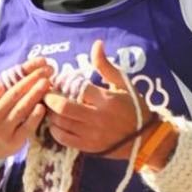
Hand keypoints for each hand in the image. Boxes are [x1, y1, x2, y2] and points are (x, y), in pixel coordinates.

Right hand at [0, 59, 51, 159]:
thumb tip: (16, 74)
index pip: (4, 85)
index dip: (22, 73)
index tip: (38, 65)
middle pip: (13, 95)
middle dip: (31, 81)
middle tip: (46, 71)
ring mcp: (3, 130)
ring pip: (20, 110)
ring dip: (34, 95)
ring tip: (46, 83)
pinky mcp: (13, 142)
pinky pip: (25, 127)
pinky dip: (34, 117)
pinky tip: (42, 107)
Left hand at [43, 41, 148, 159]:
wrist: (145, 139)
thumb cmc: (134, 108)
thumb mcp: (123, 84)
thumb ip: (106, 66)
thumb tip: (96, 44)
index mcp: (106, 100)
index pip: (77, 88)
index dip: (62, 83)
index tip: (56, 81)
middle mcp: (97, 118)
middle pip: (63, 107)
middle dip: (50, 99)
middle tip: (46, 94)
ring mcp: (92, 135)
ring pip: (61, 123)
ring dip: (51, 114)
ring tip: (50, 108)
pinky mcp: (89, 147)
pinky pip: (64, 139)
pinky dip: (55, 131)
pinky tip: (56, 124)